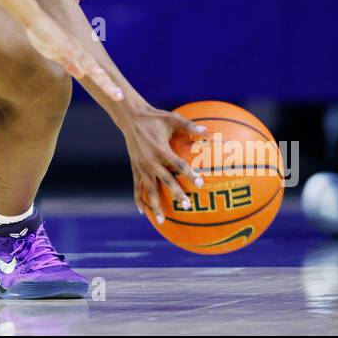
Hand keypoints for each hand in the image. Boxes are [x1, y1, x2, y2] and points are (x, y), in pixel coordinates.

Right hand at [23, 11, 122, 101]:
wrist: (35, 19)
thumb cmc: (46, 36)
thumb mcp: (58, 55)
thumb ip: (69, 64)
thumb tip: (82, 75)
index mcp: (79, 55)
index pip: (95, 73)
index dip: (106, 84)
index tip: (117, 96)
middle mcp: (79, 51)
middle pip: (95, 70)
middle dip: (107, 84)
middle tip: (119, 97)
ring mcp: (71, 47)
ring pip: (87, 63)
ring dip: (97, 74)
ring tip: (108, 85)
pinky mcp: (61, 44)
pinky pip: (71, 55)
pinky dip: (78, 64)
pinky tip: (83, 72)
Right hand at [117, 103, 206, 222]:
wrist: (130, 118)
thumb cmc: (154, 117)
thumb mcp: (172, 118)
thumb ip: (189, 126)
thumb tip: (207, 131)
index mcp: (161, 149)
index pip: (178, 165)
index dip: (189, 174)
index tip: (201, 183)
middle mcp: (150, 160)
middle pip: (166, 181)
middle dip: (176, 194)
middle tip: (187, 205)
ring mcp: (141, 166)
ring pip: (150, 189)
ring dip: (156, 205)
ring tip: (162, 220)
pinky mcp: (135, 168)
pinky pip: (137, 187)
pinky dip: (139, 199)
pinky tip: (143, 211)